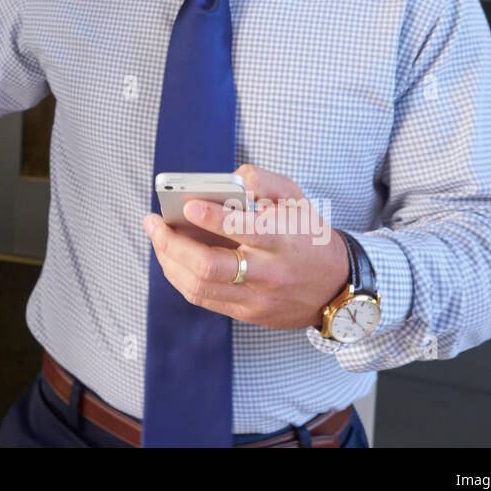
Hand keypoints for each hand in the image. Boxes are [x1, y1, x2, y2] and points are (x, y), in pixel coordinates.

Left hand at [141, 164, 350, 330]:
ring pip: (200, 286)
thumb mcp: (296, 198)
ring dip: (169, 261)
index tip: (188, 205)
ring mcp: (257, 297)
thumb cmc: (308, 234)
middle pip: (210, 266)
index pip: (243, 230)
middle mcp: (268, 272)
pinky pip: (203, 298)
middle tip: (153, 222)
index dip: (212, 218)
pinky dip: (180, 277)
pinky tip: (170, 258)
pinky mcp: (248, 313)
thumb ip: (263, 180)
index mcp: (282, 238)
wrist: (336, 286)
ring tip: (156, 237)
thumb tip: (228, 177)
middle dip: (173, 243)